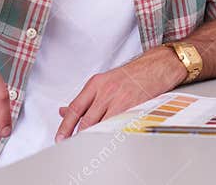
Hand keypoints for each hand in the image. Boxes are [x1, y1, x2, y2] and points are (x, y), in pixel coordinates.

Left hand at [55, 46, 185, 141]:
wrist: (156, 67)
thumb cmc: (131, 76)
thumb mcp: (103, 82)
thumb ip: (84, 99)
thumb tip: (63, 112)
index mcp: (96, 84)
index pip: (75, 108)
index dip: (65, 126)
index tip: (60, 138)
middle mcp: (107, 91)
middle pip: (87, 120)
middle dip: (78, 136)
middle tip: (72, 147)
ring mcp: (121, 100)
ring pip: (102, 125)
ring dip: (94, 138)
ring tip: (89, 148)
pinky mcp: (134, 108)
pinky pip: (119, 127)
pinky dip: (111, 135)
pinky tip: (108, 142)